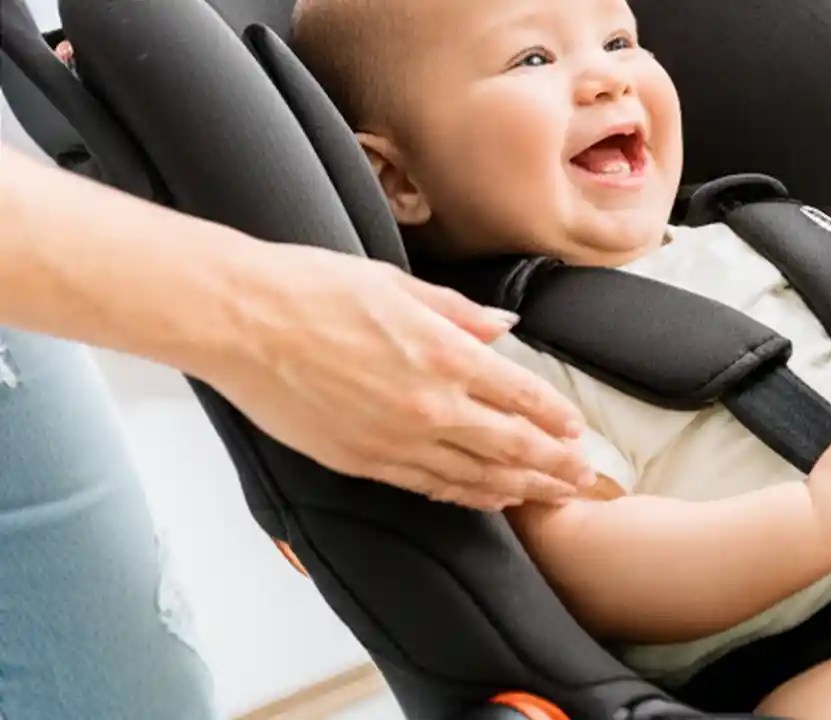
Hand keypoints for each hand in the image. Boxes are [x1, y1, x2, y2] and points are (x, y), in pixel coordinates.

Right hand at [195, 243, 594, 510]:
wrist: (240, 320)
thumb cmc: (311, 290)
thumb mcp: (398, 284)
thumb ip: (460, 313)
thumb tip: (505, 326)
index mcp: (444, 354)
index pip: (522, 394)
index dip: (555, 417)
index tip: (576, 431)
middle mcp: (429, 405)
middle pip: (512, 446)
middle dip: (555, 466)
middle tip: (585, 480)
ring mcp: (395, 440)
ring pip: (476, 476)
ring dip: (521, 488)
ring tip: (551, 496)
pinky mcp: (362, 461)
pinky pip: (429, 486)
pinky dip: (467, 495)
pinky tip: (489, 497)